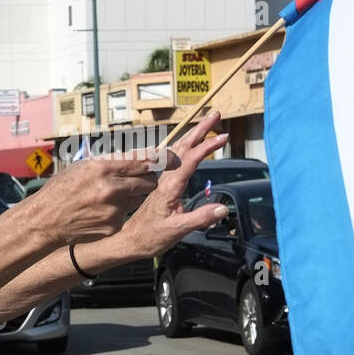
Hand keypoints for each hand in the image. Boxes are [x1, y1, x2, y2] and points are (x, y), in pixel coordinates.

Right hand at [17, 151, 160, 246]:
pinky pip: (127, 215)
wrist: (45, 220)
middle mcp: (111, 189)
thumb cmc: (61, 190)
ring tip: (110, 196)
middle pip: (148, 182)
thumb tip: (137, 157)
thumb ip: (111, 162)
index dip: (162, 159)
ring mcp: (113, 210)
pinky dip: (119, 212)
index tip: (173, 158)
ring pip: (139, 199)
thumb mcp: (83, 167)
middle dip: (147, 179)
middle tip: (138, 179)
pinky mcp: (113, 227)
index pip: (142, 161)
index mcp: (102, 168)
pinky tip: (102, 211)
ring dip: (132, 195)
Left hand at [115, 111, 230, 258]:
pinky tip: (191, 146)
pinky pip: (177, 159)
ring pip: (180, 150)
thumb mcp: (177, 230)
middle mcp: (165, 178)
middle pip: (184, 147)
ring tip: (208, 124)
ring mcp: (164, 180)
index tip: (223, 136)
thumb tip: (222, 209)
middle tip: (216, 114)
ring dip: (194, 135)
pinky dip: (188, 147)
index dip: (208, 146)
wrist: (131, 240)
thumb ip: (200, 219)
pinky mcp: (163, 184)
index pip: (191, 159)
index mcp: (169, 186)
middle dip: (201, 129)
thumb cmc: (150, 236)